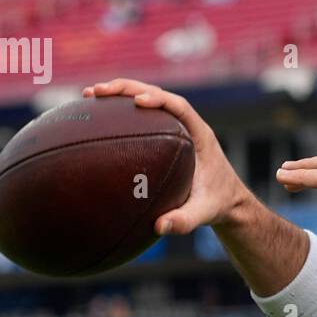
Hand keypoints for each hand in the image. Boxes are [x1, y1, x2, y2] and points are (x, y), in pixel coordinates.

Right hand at [82, 79, 252, 232]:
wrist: (227, 201)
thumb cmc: (217, 204)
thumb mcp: (203, 213)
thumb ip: (185, 221)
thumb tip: (159, 227)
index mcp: (200, 135)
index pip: (180, 107)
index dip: (159, 99)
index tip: (137, 101)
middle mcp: (187, 125)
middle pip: (157, 94)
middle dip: (127, 89)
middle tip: (98, 91)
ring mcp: (174, 128)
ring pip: (146, 100)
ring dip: (119, 95)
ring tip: (89, 95)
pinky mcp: (164, 135)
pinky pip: (141, 117)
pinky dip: (119, 113)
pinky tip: (94, 116)